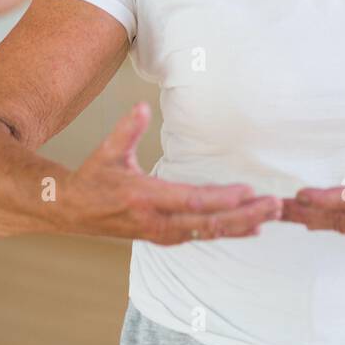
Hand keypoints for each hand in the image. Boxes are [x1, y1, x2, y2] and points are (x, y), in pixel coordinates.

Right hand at [58, 102, 281, 243]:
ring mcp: (162, 232)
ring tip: (271, 215)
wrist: (69, 211)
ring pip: (208, 233)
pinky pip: (201, 236)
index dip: (221, 198)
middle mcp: (157, 221)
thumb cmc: (92, 178)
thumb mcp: (107, 152)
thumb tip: (142, 107)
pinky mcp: (164, 237)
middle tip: (275, 206)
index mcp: (145, 198)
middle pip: (208, 222)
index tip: (248, 191)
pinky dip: (227, 232)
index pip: (191, 201)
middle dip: (244, 216)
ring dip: (242, 225)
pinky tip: (251, 228)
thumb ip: (127, 130)